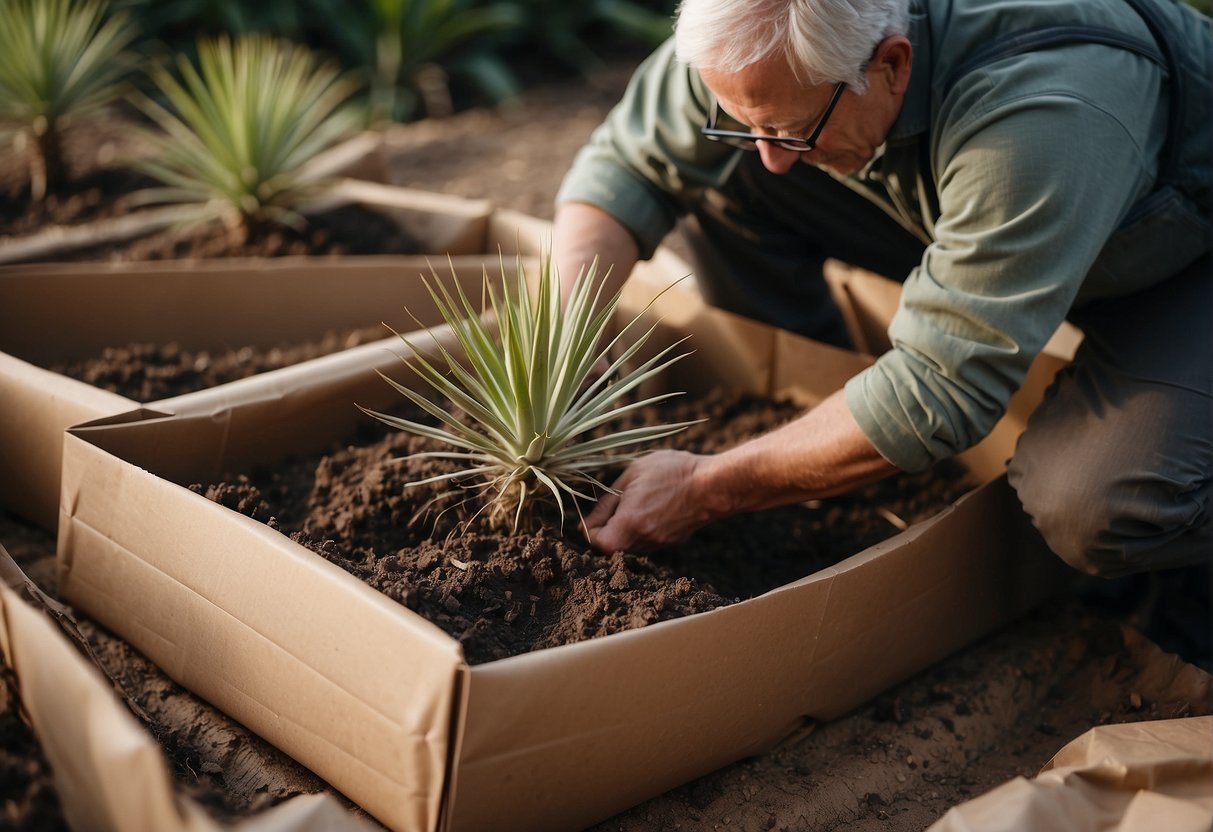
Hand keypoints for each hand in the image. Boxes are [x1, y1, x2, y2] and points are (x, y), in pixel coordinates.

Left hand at [582, 450, 717, 552]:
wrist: (713, 484)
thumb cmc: (672, 472)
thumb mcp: (632, 475)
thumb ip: (606, 503)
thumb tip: (587, 524)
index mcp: (629, 523)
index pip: (596, 542)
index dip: (590, 528)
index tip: (594, 514)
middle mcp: (643, 540)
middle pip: (612, 546)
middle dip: (607, 528)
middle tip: (615, 504)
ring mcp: (659, 545)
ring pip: (629, 545)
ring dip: (624, 528)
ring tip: (637, 502)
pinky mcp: (672, 543)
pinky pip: (647, 541)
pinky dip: (642, 529)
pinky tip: (653, 507)